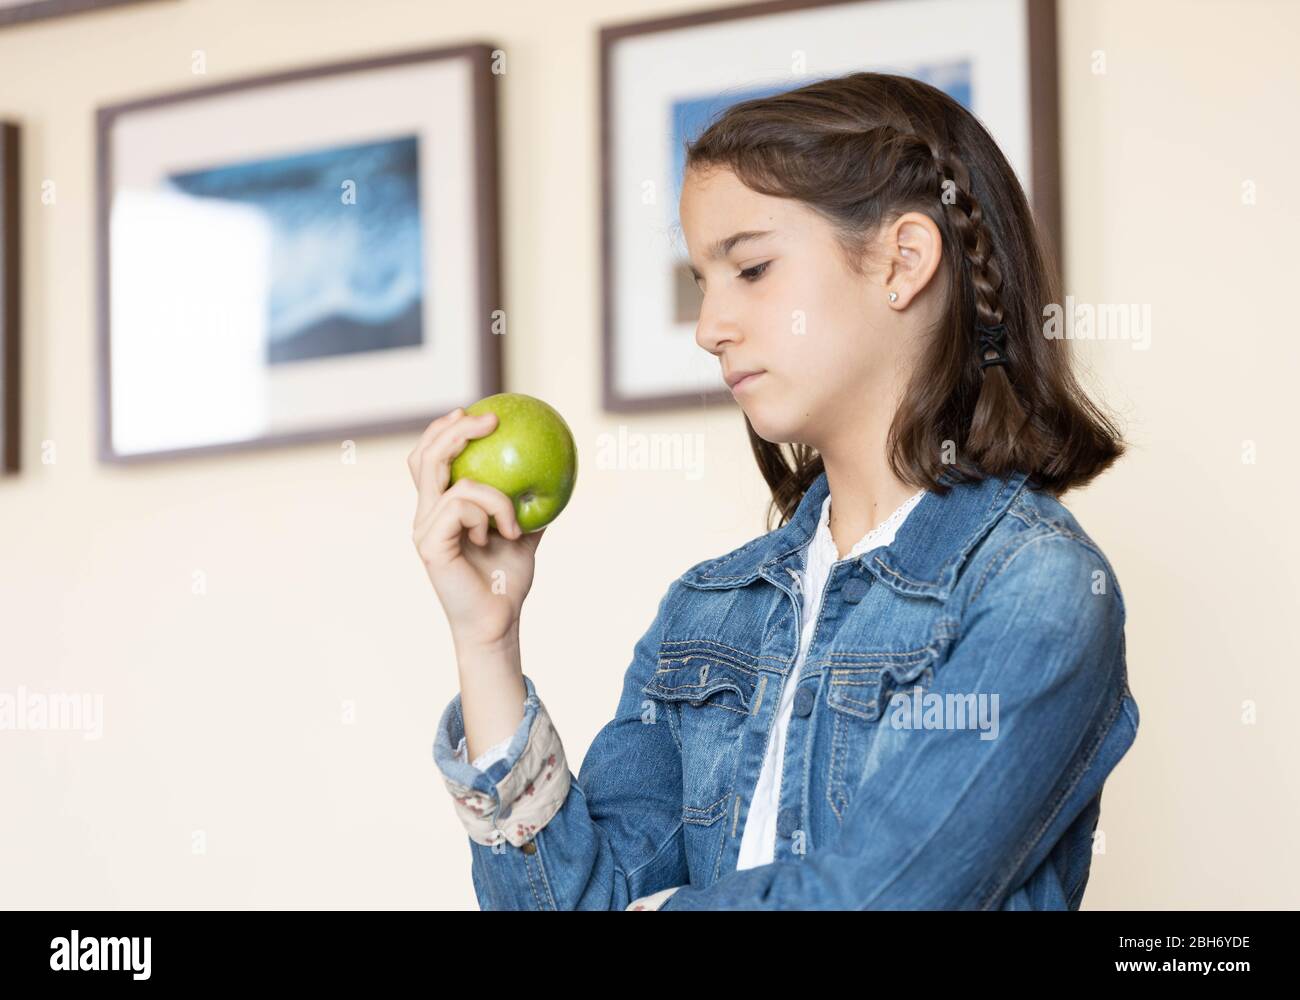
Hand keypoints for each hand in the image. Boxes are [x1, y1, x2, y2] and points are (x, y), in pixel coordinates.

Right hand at [409, 407, 545, 648]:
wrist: (498, 622)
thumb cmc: (508, 581)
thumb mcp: (524, 533)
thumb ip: (527, 504)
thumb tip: (554, 471)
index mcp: (440, 509)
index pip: (428, 459)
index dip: (443, 430)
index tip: (474, 412)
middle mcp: (424, 516)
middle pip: (425, 458)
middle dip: (453, 431)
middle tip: (490, 421)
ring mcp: (424, 530)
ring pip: (454, 484)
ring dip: (495, 496)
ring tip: (513, 522)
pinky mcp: (429, 544)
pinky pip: (461, 507)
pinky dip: (489, 514)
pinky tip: (503, 535)